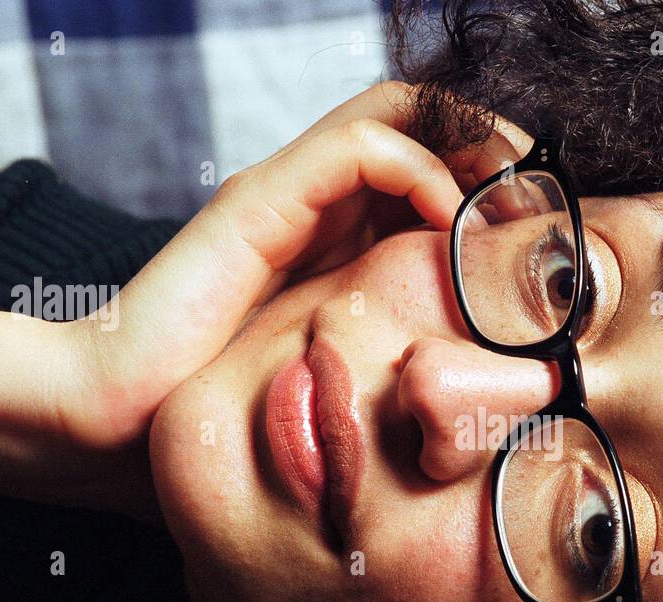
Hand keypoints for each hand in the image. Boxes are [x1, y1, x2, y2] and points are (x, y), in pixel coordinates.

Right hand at [58, 82, 531, 490]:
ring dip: (473, 149)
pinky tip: (452, 229)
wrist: (112, 423)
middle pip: (428, 128)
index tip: (549, 235)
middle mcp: (316, 204)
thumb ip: (398, 366)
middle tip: (550, 206)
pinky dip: (421, 173)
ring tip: (517, 204)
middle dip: (500, 153)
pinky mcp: (260, 202)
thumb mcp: (343, 386)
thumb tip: (485, 397)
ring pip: (402, 117)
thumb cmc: (221, 414)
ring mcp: (286, 195)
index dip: (499, 184)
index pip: (436, 168)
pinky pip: (360, 150)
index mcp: (338, 240)